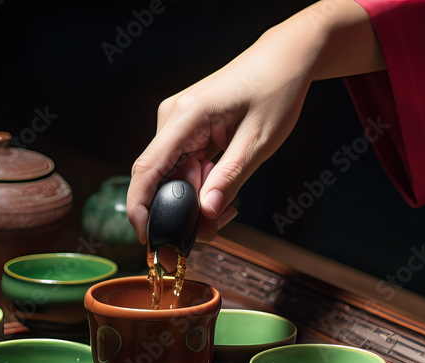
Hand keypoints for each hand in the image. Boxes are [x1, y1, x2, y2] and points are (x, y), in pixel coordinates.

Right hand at [127, 0, 383, 245]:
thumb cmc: (275, 92)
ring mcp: (177, 123)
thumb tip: (204, 216)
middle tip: (216, 231)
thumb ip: (229, 180)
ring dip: (196, 201)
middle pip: (160, 180)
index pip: (147, 170)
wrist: (284, 59)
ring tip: (231, 208)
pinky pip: (185, 168)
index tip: (147, 241)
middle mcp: (172, 118)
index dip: (140, 209)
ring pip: (174, 178)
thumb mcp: (258, 142)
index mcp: (185, 116)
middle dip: (182, 213)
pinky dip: (201, 186)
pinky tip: (224, 190)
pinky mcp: (187, 130)